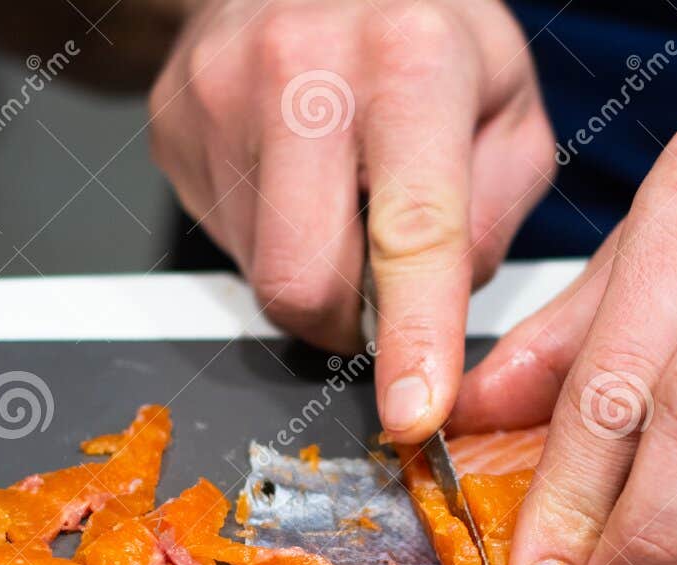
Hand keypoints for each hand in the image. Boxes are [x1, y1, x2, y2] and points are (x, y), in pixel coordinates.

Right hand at [148, 0, 553, 438]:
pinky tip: (293, 178)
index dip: (414, 338)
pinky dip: (270, 240)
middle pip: (304, 281)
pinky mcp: (170, 123)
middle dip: (347, 322)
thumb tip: (442, 308)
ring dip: (312, 275)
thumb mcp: (506, 102)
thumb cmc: (420, 31)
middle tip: (377, 285)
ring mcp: (219, 95)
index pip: (411, 233)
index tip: (412, 414)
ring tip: (337, 199)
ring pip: (261, 275)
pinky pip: (225, 243)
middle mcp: (302, 69)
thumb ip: (494, 211)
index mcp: (408, 61)